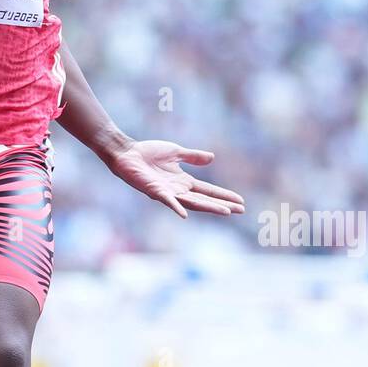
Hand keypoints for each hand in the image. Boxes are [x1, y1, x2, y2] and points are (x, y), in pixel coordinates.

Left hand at [108, 140, 243, 218]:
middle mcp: (177, 190)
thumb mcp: (175, 152)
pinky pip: (167, 201)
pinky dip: (176, 207)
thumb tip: (212, 158)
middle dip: (222, 205)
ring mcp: (167, 192)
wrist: (127, 153)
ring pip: (191, 203)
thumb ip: (193, 157)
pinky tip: (185, 214)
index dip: (223, 196)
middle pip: (204, 200)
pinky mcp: (154, 191)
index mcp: (183, 181)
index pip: (208, 190)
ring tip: (226, 212)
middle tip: (241, 210)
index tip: (240, 202)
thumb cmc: (148, 152)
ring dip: (208, 207)